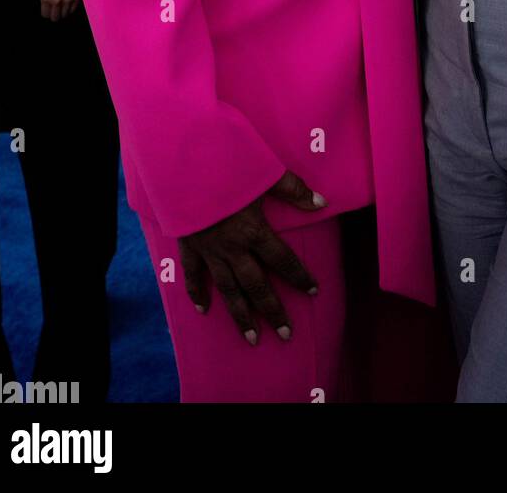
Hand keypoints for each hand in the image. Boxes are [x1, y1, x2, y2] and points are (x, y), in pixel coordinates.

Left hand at [39, 0, 82, 20]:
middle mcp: (57, 1)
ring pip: (66, 14)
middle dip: (55, 14)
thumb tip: (50, 1)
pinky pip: (74, 7)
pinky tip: (71, 0)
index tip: (49, 10)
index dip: (47, 12)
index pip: (46, 14)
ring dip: (64, 11)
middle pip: (56, 17)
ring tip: (64, 4)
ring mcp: (69, 0)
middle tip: (56, 9)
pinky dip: (72, 6)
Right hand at [179, 170, 326, 344]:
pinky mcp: (190, 247)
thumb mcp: (265, 173)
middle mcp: (233, 248)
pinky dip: (197, 293)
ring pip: (228, 290)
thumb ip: (294, 189)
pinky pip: (193, 275)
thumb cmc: (228, 167)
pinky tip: (203, 310)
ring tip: (253, 338)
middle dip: (273, 311)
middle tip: (286, 334)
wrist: (185, 169)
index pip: (282, 260)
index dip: (299, 276)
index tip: (313, 291)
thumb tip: (322, 202)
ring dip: (241, 315)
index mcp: (254, 231)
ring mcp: (209, 251)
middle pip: (256, 286)